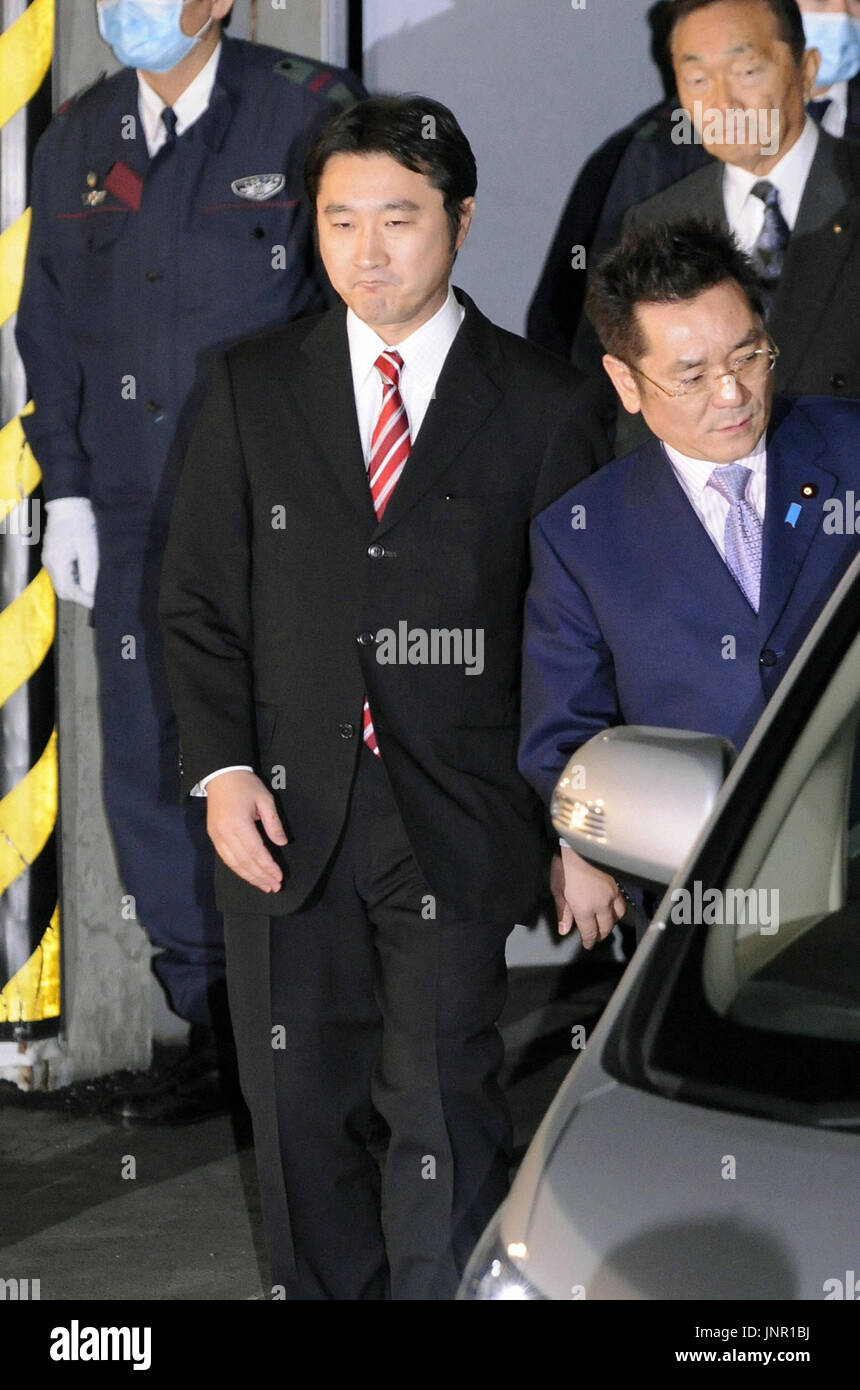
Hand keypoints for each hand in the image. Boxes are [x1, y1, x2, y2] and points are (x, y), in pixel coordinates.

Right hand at [42, 497, 98, 607]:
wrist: (69, 503)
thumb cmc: (80, 522)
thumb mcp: (88, 547)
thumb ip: (89, 570)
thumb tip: (92, 592)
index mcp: (56, 562)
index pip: (67, 591)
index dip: (83, 600)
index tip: (99, 603)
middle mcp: (50, 563)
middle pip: (64, 590)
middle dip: (81, 597)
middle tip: (100, 599)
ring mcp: (51, 560)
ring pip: (64, 583)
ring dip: (79, 589)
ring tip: (97, 590)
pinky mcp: (56, 556)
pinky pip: (64, 575)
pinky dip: (76, 580)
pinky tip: (89, 577)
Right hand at [204, 769, 287, 892]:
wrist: (220, 775)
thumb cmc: (245, 785)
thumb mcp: (265, 799)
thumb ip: (273, 822)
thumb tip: (282, 843)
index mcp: (238, 823)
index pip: (256, 851)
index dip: (268, 866)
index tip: (279, 877)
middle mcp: (225, 833)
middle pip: (244, 861)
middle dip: (260, 876)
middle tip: (274, 886)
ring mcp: (216, 836)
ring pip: (233, 863)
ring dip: (249, 877)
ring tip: (264, 886)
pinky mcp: (213, 836)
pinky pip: (225, 858)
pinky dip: (238, 869)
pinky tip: (248, 875)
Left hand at [550, 845, 627, 949]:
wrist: (579, 845)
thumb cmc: (565, 867)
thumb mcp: (558, 890)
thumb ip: (563, 912)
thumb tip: (565, 930)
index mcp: (585, 908)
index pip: (590, 932)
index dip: (589, 941)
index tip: (588, 945)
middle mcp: (602, 904)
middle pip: (606, 926)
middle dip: (601, 934)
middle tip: (596, 936)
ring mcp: (612, 894)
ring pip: (618, 915)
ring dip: (611, 922)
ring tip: (605, 922)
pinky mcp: (617, 884)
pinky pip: (621, 902)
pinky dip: (617, 909)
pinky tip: (612, 906)